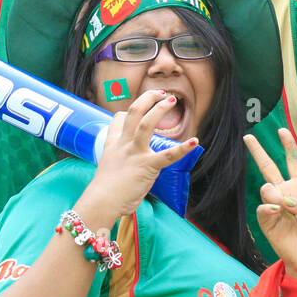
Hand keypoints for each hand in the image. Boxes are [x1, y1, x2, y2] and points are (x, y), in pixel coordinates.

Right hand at [77, 90, 198, 225]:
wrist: (101, 203)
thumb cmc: (105, 194)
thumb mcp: (108, 171)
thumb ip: (119, 164)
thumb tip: (127, 169)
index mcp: (113, 146)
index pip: (118, 120)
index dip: (127, 111)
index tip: (137, 108)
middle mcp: (123, 145)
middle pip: (133, 112)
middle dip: (147, 99)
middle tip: (161, 93)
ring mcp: (135, 153)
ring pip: (146, 124)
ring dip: (159, 109)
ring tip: (171, 100)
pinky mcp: (146, 166)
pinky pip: (167, 155)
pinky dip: (183, 148)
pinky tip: (195, 142)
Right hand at [245, 129, 296, 283]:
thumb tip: (282, 201)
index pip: (294, 162)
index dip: (289, 146)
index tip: (282, 131)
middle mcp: (286, 193)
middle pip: (270, 168)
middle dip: (259, 152)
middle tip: (248, 137)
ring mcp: (275, 206)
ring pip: (267, 188)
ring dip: (275, 193)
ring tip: (283, 205)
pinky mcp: (267, 220)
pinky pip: (264, 207)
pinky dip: (271, 207)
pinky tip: (277, 210)